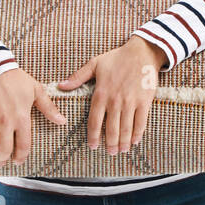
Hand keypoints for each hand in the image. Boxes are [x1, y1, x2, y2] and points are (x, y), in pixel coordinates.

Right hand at [0, 67, 67, 167]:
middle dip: (1, 160)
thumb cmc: (15, 78)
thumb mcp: (36, 91)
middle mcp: (6, 123)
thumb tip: (63, 121)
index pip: (23, 145)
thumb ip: (49, 108)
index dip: (20, 156)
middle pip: (4, 150)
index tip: (17, 162)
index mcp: (22, 119)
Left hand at [57, 35, 166, 153]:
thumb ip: (77, 77)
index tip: (93, 146)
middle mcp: (115, 100)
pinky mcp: (144, 101)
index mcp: (101, 93)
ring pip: (126, 128)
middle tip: (110, 153)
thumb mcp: (94, 64)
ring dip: (123, 142)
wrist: (141, 52)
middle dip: (110, 144)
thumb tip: (60, 86)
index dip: (93, 136)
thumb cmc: (117, 58)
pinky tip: (135, 141)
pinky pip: (141, 122)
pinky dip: (138, 133)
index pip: (94, 121)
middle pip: (111, 129)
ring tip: (121, 150)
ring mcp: (130, 102)